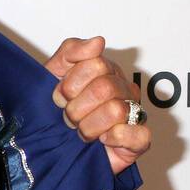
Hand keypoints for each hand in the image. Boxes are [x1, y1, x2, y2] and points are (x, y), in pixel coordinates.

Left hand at [45, 35, 149, 175]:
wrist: (50, 148)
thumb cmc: (54, 108)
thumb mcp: (52, 74)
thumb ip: (71, 52)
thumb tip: (98, 42)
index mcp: (106, 72)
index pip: (96, 65)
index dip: (71, 84)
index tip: (58, 97)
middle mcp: (123, 90)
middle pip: (105, 88)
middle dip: (76, 107)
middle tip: (68, 117)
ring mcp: (134, 114)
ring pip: (116, 111)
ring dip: (88, 126)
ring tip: (81, 131)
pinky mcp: (139, 141)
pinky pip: (138, 134)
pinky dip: (115, 138)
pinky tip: (102, 140)